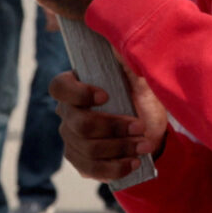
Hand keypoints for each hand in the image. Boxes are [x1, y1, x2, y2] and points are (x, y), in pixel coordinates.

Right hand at [54, 67, 167, 181]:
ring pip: (89, 149)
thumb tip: (122, 43)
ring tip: (143, 145)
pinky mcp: (81, 161)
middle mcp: (68, 113)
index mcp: (75, 87)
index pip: (59, 87)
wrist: (152, 131)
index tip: (106, 96)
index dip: (79, 93)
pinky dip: (115, 168)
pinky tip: (133, 162)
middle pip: (80, 124)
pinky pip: (91, 169)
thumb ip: (130, 63)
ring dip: (120, 148)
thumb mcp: (141, 79)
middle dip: (114, 127)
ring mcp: (72, 139)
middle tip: (140, 126)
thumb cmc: (142, 100)